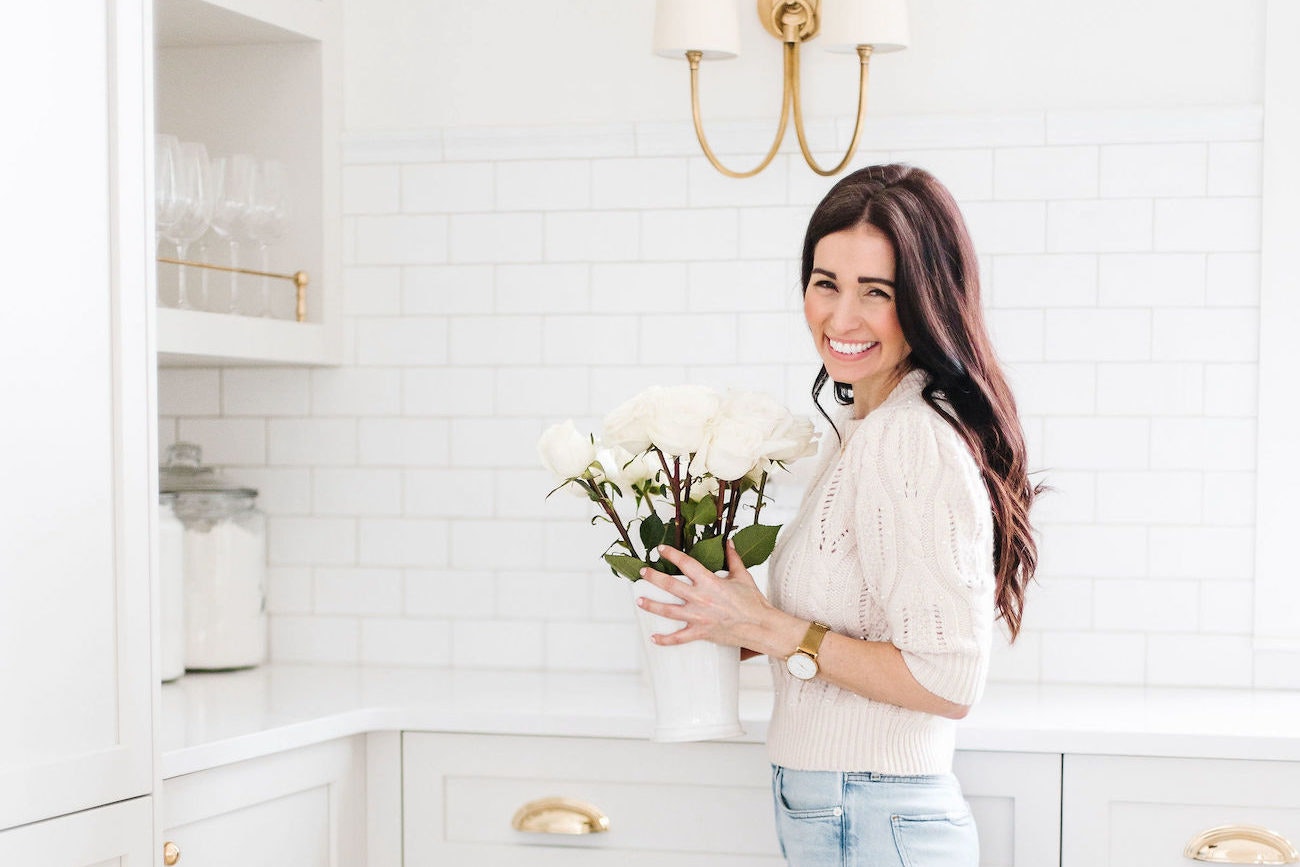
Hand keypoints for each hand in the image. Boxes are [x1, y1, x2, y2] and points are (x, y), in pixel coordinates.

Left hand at [637, 539, 775, 649]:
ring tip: (639, 600)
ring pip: (669, 611)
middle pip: (670, 586)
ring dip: (652, 605)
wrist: (761, 626)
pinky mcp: (701, 633)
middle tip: (643, 572)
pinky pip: (679, 638)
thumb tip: (728, 542)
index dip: (671, 554)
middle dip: (653, 578)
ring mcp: (699, 617)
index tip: (660, 549)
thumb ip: (733, 558)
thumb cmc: (753, 602)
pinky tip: (654, 637)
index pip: (686, 563)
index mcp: (710, 582)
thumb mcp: (743, 576)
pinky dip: (665, 640)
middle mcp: (701, 598)